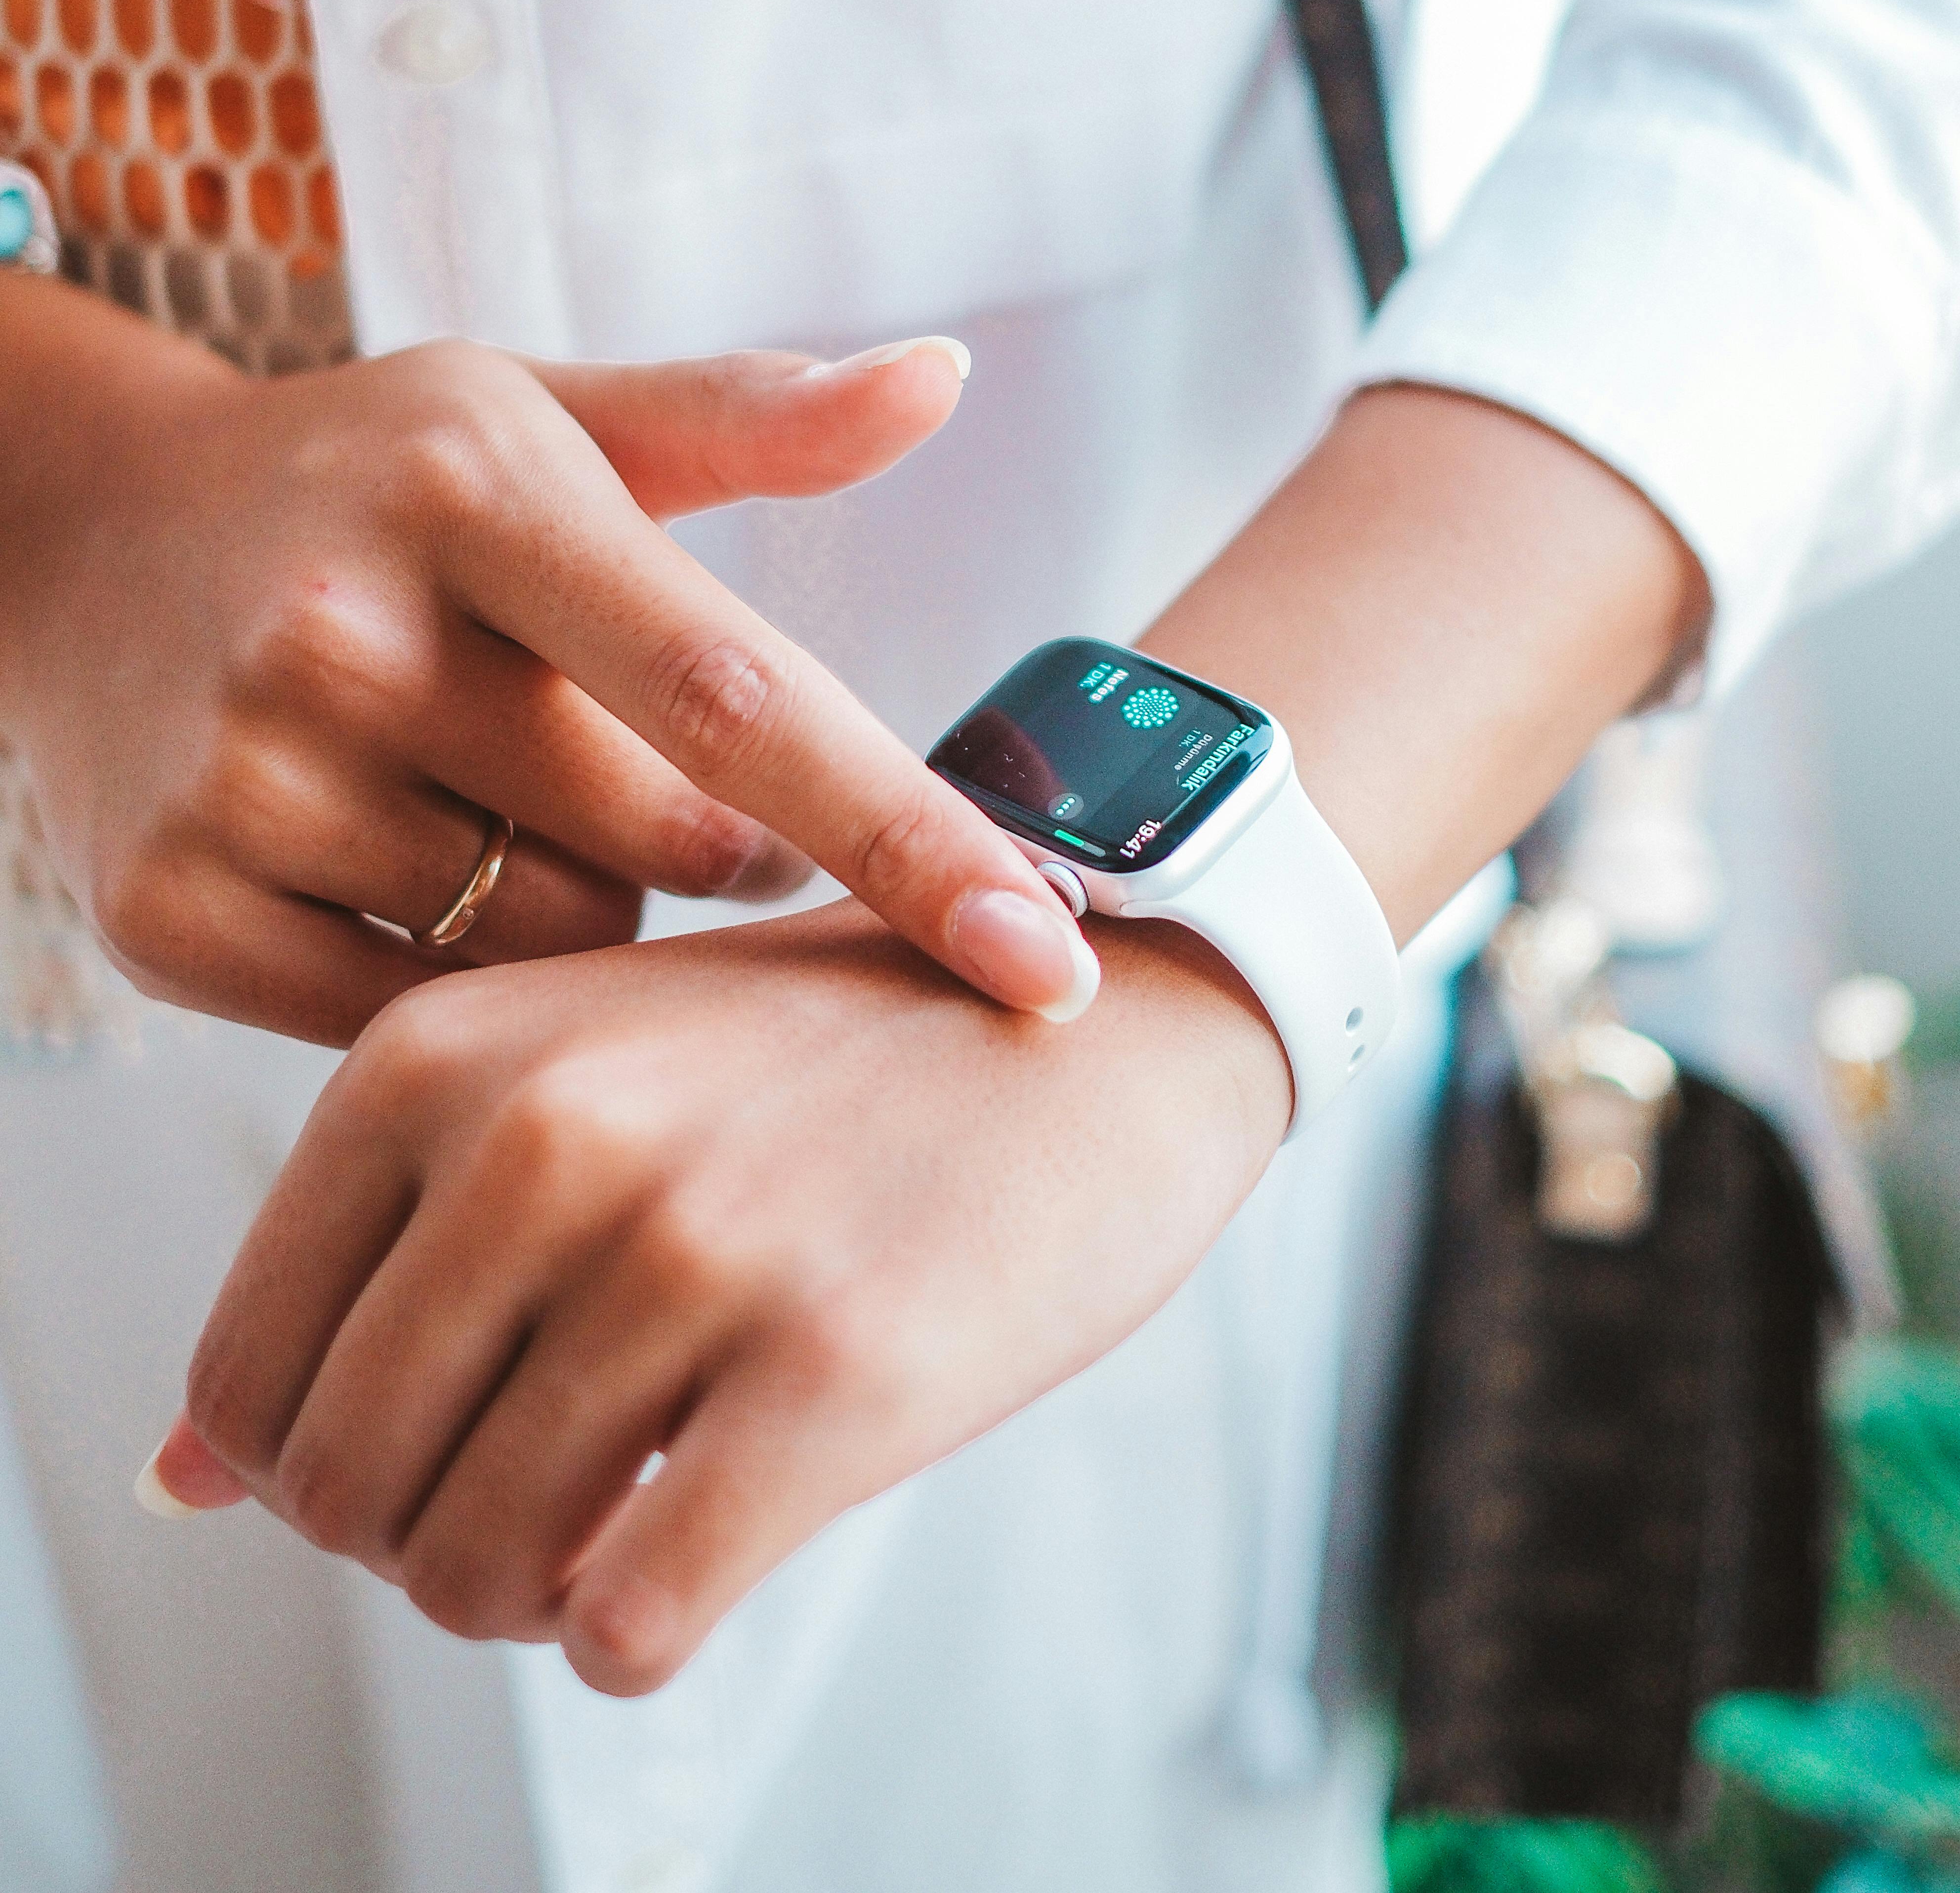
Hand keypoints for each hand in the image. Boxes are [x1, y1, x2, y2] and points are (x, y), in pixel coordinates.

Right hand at [0, 278, 1096, 1044]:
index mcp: (476, 490)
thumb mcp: (549, 411)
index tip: (1051, 954)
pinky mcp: (166, 910)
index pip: (737, 692)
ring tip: (476, 786)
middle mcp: (346, 625)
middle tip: (610, 755)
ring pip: (548, 943)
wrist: (90, 536)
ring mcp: (242, 777)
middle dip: (701, 842)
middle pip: (662, 849)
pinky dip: (446, 966)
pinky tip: (391, 856)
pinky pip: (411, 1016)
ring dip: (571, 899)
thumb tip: (945, 374)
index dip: (908, 834)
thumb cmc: (381, 476)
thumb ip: (751, 413)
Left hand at [146, 902, 1289, 1690]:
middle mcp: (545, 1136)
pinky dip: (640, 1628)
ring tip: (626, 1516)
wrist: (1111, 1003)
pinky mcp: (834, 1369)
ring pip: (471, 1574)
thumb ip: (371, 1254)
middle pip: (341, 1493)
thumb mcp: (566, 1076)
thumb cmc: (828, 1058)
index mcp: (443, 1054)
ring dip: (534, 1593)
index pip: (243, 1378)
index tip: (439, 1442)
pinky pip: (625, 1623)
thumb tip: (174, 1484)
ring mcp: (691, 1250)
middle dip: (424, 1541)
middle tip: (546, 1494)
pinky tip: (707, 1538)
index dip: (317, 1464)